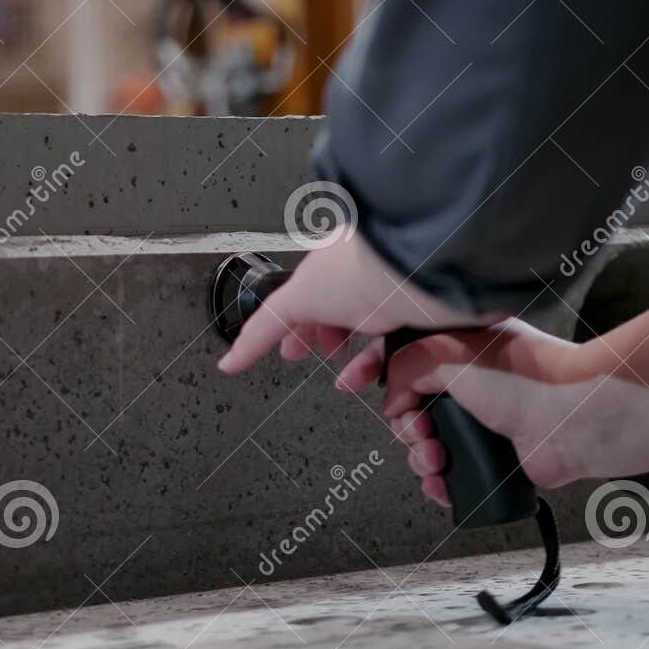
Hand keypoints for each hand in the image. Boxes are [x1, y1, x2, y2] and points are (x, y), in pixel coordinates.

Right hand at [216, 232, 487, 373]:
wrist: (412, 272)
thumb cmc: (354, 272)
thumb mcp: (294, 301)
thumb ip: (259, 334)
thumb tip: (228, 363)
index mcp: (329, 269)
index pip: (307, 301)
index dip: (294, 329)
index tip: (289, 352)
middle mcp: (362, 281)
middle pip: (338, 316)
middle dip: (324, 339)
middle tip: (314, 357)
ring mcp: (392, 298)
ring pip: (371, 334)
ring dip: (357, 361)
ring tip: (349, 378)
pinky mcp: (421, 317)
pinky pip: (401, 346)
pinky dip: (388, 365)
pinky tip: (382, 377)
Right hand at [336, 320, 648, 504]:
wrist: (573, 420)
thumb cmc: (527, 377)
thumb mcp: (447, 353)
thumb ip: (403, 364)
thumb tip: (392, 396)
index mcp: (457, 346)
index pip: (399, 354)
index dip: (370, 368)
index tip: (349, 381)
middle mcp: (468, 382)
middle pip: (406, 407)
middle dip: (404, 424)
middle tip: (420, 428)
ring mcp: (480, 420)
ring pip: (423, 445)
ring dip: (421, 456)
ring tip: (439, 456)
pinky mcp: (490, 456)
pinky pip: (448, 475)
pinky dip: (438, 482)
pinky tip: (443, 481)